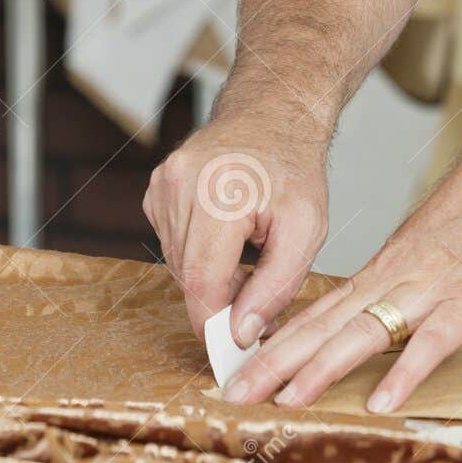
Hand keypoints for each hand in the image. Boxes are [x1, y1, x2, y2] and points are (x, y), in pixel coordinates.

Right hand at [143, 106, 329, 347]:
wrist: (272, 114)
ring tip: (250, 260)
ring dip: (211, 277)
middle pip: (188, 276)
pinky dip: (198, 254)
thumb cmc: (294, 169)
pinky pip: (172, 244)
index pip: (202, 281)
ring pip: (178, 264)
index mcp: (218, 194)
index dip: (215, 324)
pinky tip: (228, 238)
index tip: (236, 348)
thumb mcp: (307, 230)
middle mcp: (178, 186)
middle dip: (221, 301)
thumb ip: (276, 286)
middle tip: (259, 303)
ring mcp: (161, 186)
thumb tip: (241, 334)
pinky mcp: (155, 190)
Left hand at [223, 112, 461, 411]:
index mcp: (384, 269)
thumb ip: (405, 281)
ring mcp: (431, 289)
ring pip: (365, 332)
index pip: (317, 311)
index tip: (238, 368)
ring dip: (321, 369)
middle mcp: (396, 279)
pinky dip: (406, 372)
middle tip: (233, 393)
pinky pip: (433, 341)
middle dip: (276, 363)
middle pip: (325, 325)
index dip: (276, 342)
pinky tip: (381, 403)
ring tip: (283, 401)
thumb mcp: (432, 246)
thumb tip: (379, 312)